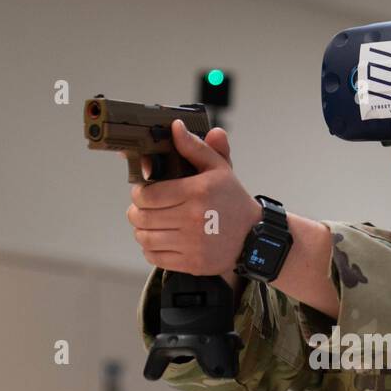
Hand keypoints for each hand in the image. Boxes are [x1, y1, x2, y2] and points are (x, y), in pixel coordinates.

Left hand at [126, 119, 260, 281]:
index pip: (147, 195)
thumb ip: (195, 147)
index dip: (138, 193)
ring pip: (145, 238)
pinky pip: (155, 257)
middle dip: (136, 211)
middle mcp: (193, 218)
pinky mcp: (192, 263)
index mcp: (196, 192)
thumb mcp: (219, 168)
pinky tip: (160, 240)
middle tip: (143, 208)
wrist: (254, 236)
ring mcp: (192, 243)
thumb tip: (176, 127)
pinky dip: (150, 249)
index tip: (143, 192)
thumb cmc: (233, 200)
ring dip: (141, 231)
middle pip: (142, 217)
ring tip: (149, 224)